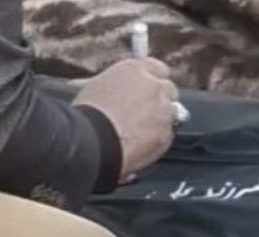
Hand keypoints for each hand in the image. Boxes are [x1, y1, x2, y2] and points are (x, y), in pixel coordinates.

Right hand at [73, 59, 177, 181]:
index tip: (149, 90)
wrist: (92, 143)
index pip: (156, 69)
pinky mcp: (166, 133)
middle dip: (161, 100)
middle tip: (148, 115)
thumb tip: (115, 91)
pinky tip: (142, 146)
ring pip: (172, 112)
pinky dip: (159, 140)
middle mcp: (152, 85)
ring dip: (161, 121)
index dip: (152, 81)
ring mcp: (162, 109)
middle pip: (168, 89)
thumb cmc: (86, 118)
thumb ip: (115, 86)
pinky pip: (168, 135)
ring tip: (141, 134)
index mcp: (134, 69)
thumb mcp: (95, 89)